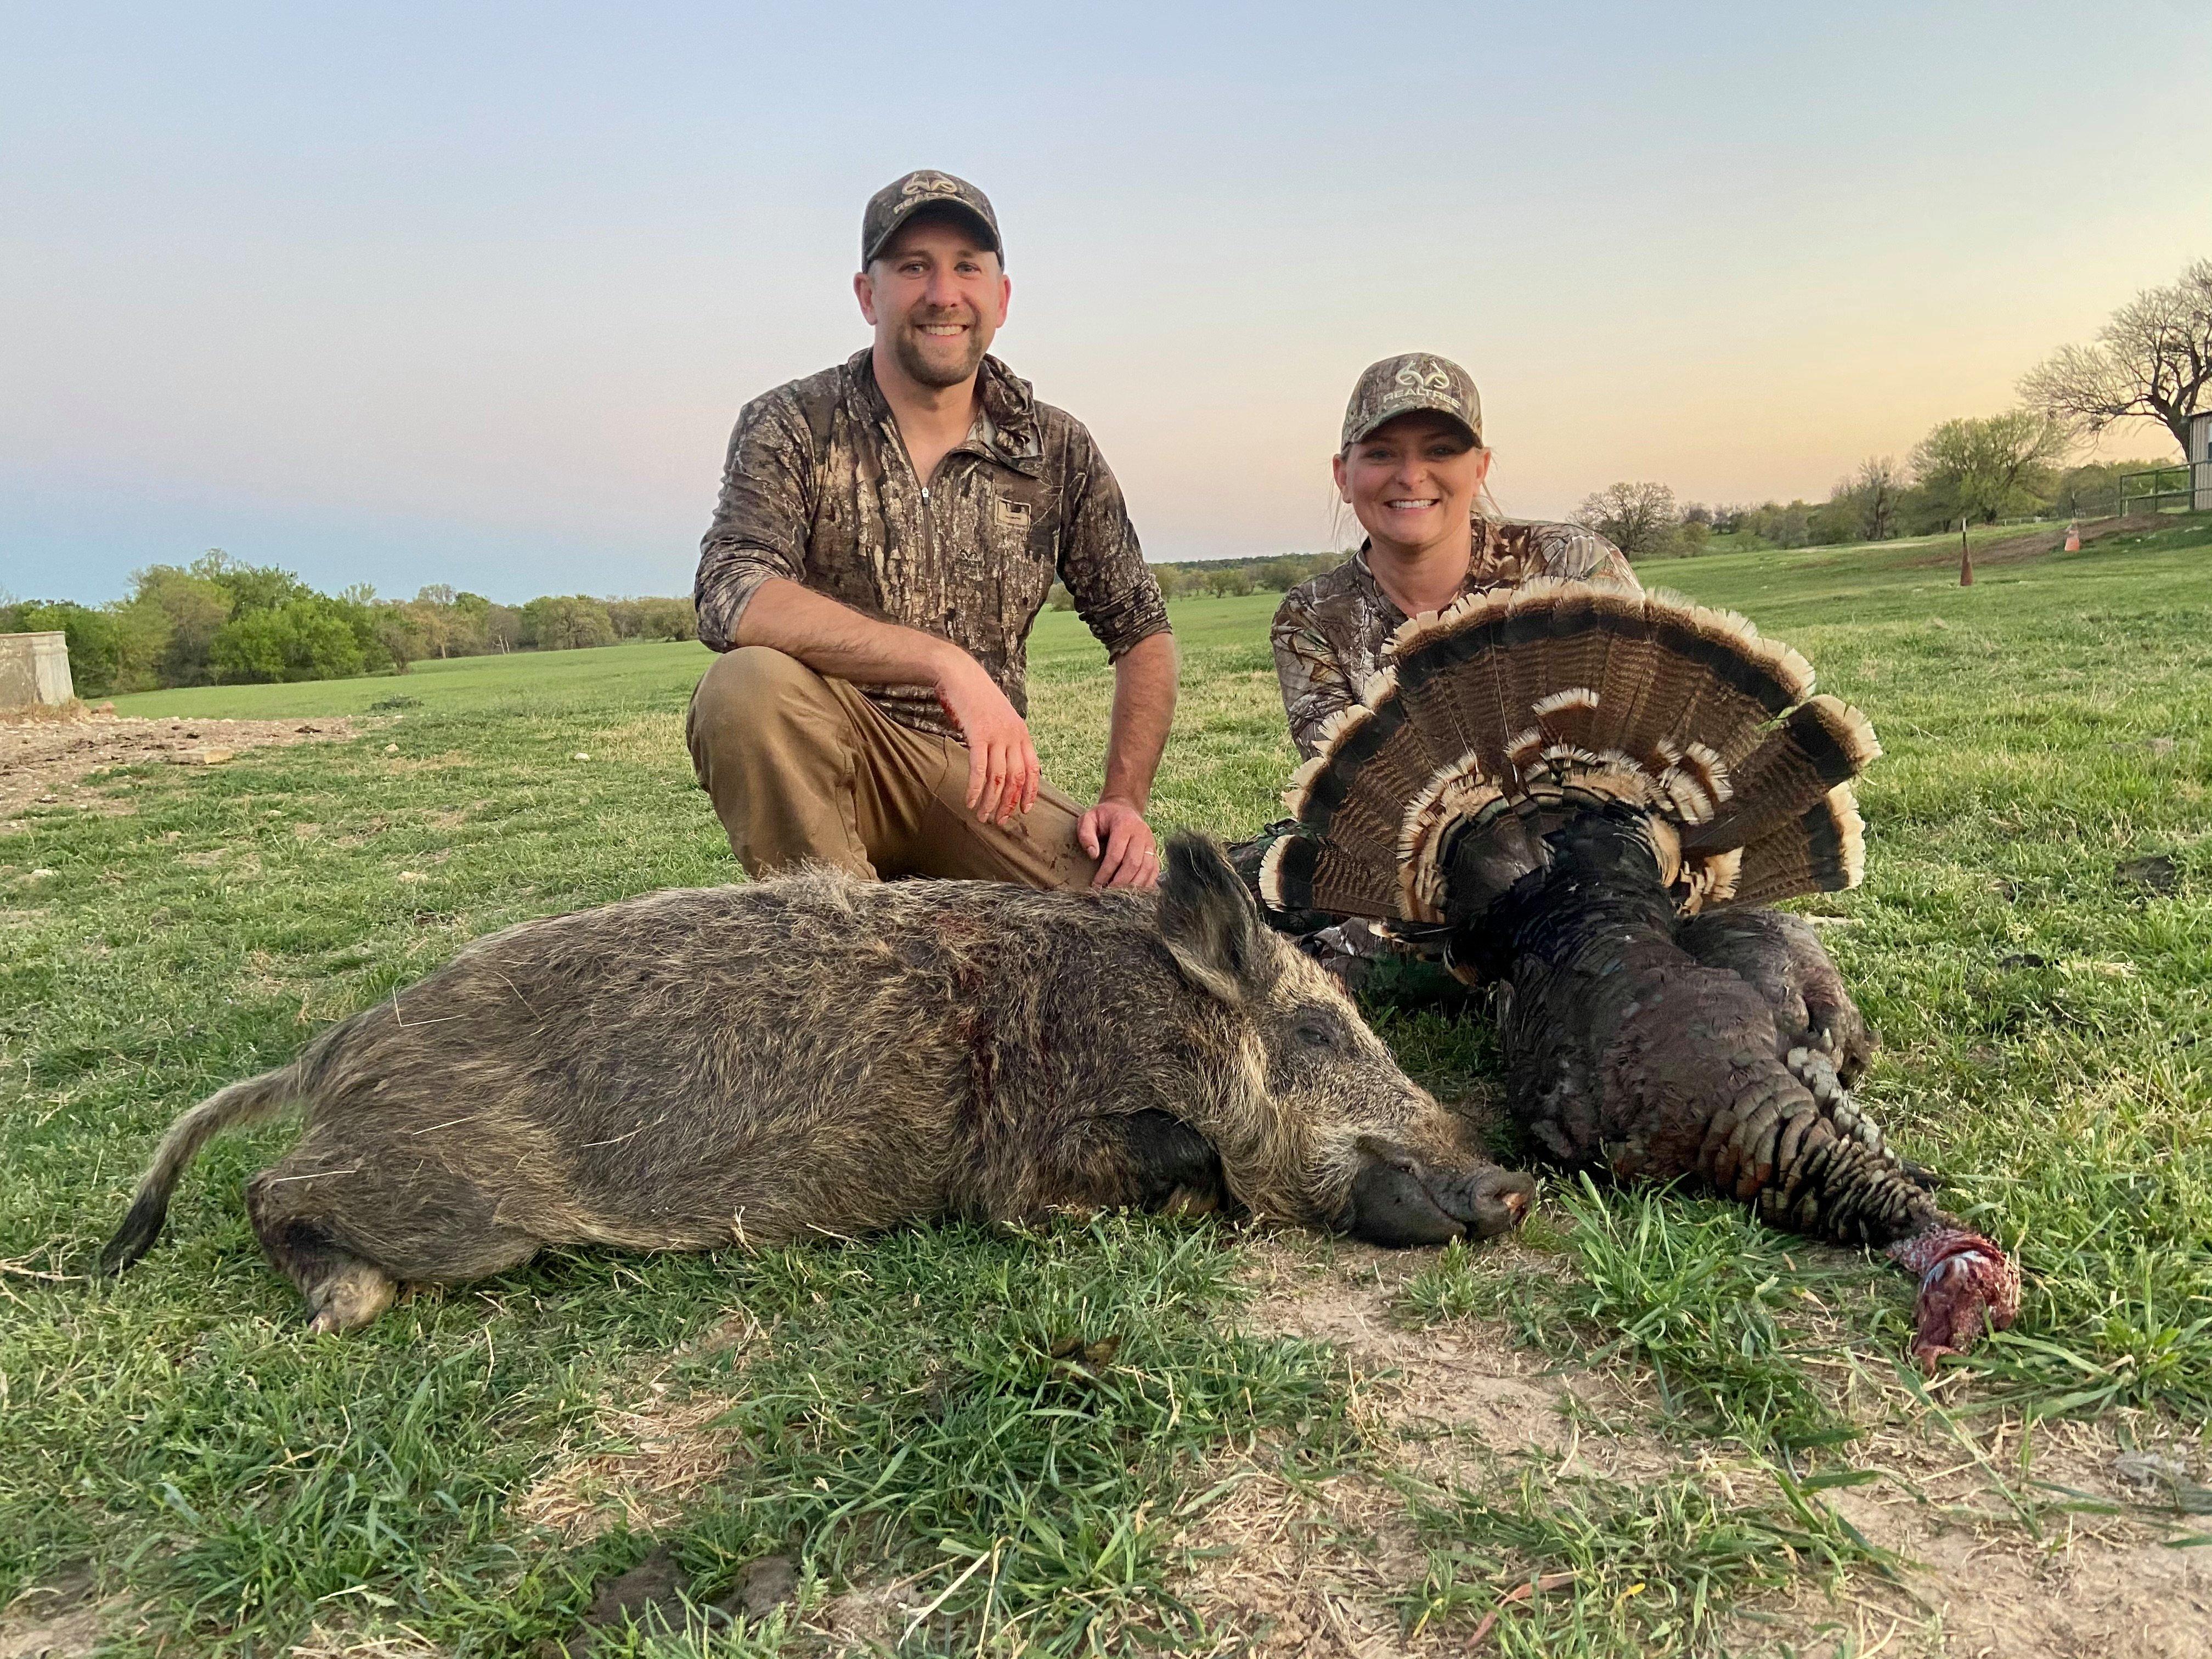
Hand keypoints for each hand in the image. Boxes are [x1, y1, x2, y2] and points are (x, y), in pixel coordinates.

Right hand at [934, 654, 1039, 825]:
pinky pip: (979, 768)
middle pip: (1017, 779)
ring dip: (990, 801)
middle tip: (1000, 821)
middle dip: (1008, 803)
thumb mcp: (1000, 719)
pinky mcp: (978, 734)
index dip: (1031, 792)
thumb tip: (1005, 766)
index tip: (1025, 810)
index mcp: (1022, 733)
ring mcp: (997, 735)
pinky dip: (976, 788)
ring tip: (983, 816)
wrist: (961, 674)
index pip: (1033, 769)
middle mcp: (1014, 735)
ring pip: (998, 777)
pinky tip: (971, 801)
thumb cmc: (977, 698)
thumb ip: (1006, 740)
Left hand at [1079, 796, 1157, 889]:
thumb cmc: (1103, 817)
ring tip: (1120, 896)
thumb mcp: (1088, 819)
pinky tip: (1135, 893)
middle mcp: (1141, 833)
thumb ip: (1086, 834)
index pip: (1116, 854)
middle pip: (1133, 864)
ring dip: (1133, 886)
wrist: (1123, 808)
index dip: (1106, 872)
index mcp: (1124, 825)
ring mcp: (1151, 842)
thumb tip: (1093, 855)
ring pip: (1146, 869)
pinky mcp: (1155, 850)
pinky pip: (1154, 870)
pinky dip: (1146, 883)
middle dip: (1120, 882)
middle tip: (1108, 895)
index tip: (1096, 885)